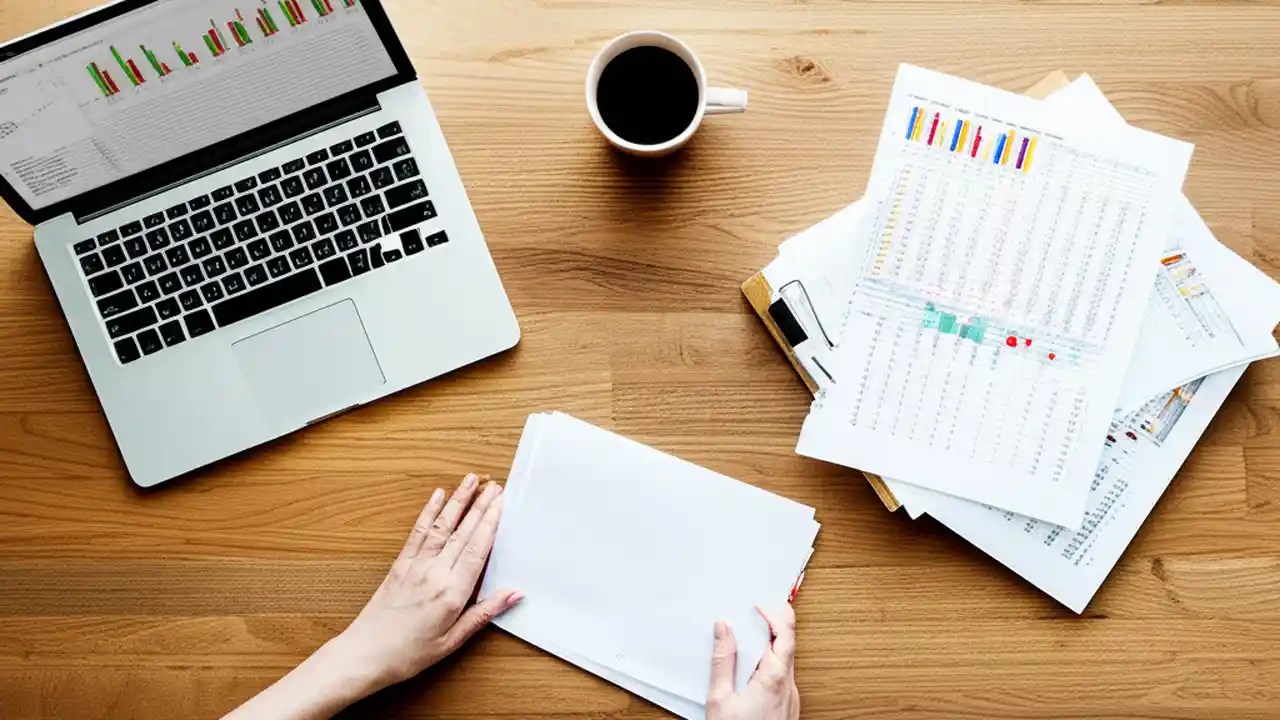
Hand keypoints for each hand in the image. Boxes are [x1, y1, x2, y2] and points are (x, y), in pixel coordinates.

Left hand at [330, 474, 522, 689]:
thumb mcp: (453, 641)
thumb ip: (484, 613)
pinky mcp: (400, 564)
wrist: (365, 655)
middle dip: (481, 505)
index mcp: (452, 592)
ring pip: (442, 526)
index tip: (502, 502)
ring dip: (458, 500)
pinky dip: (428, 511)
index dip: (491, 522)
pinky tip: (437, 495)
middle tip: (496, 485)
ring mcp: (415, 565)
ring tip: (471, 480)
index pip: (478, 548)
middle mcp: (434, 573)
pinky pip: (417, 532)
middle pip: (464, 532)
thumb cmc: (409, 654)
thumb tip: (514, 594)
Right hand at [706, 605, 800, 719]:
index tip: (758, 605)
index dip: (774, 614)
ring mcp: (792, 698)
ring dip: (771, 647)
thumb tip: (723, 628)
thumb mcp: (720, 699)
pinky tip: (754, 667)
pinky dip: (771, 665)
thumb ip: (722, 662)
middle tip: (758, 612)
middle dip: (774, 625)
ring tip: (750, 638)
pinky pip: (784, 678)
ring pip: (786, 662)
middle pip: (788, 645)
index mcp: (774, 678)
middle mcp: (788, 686)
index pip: (784, 634)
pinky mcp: (789, 707)